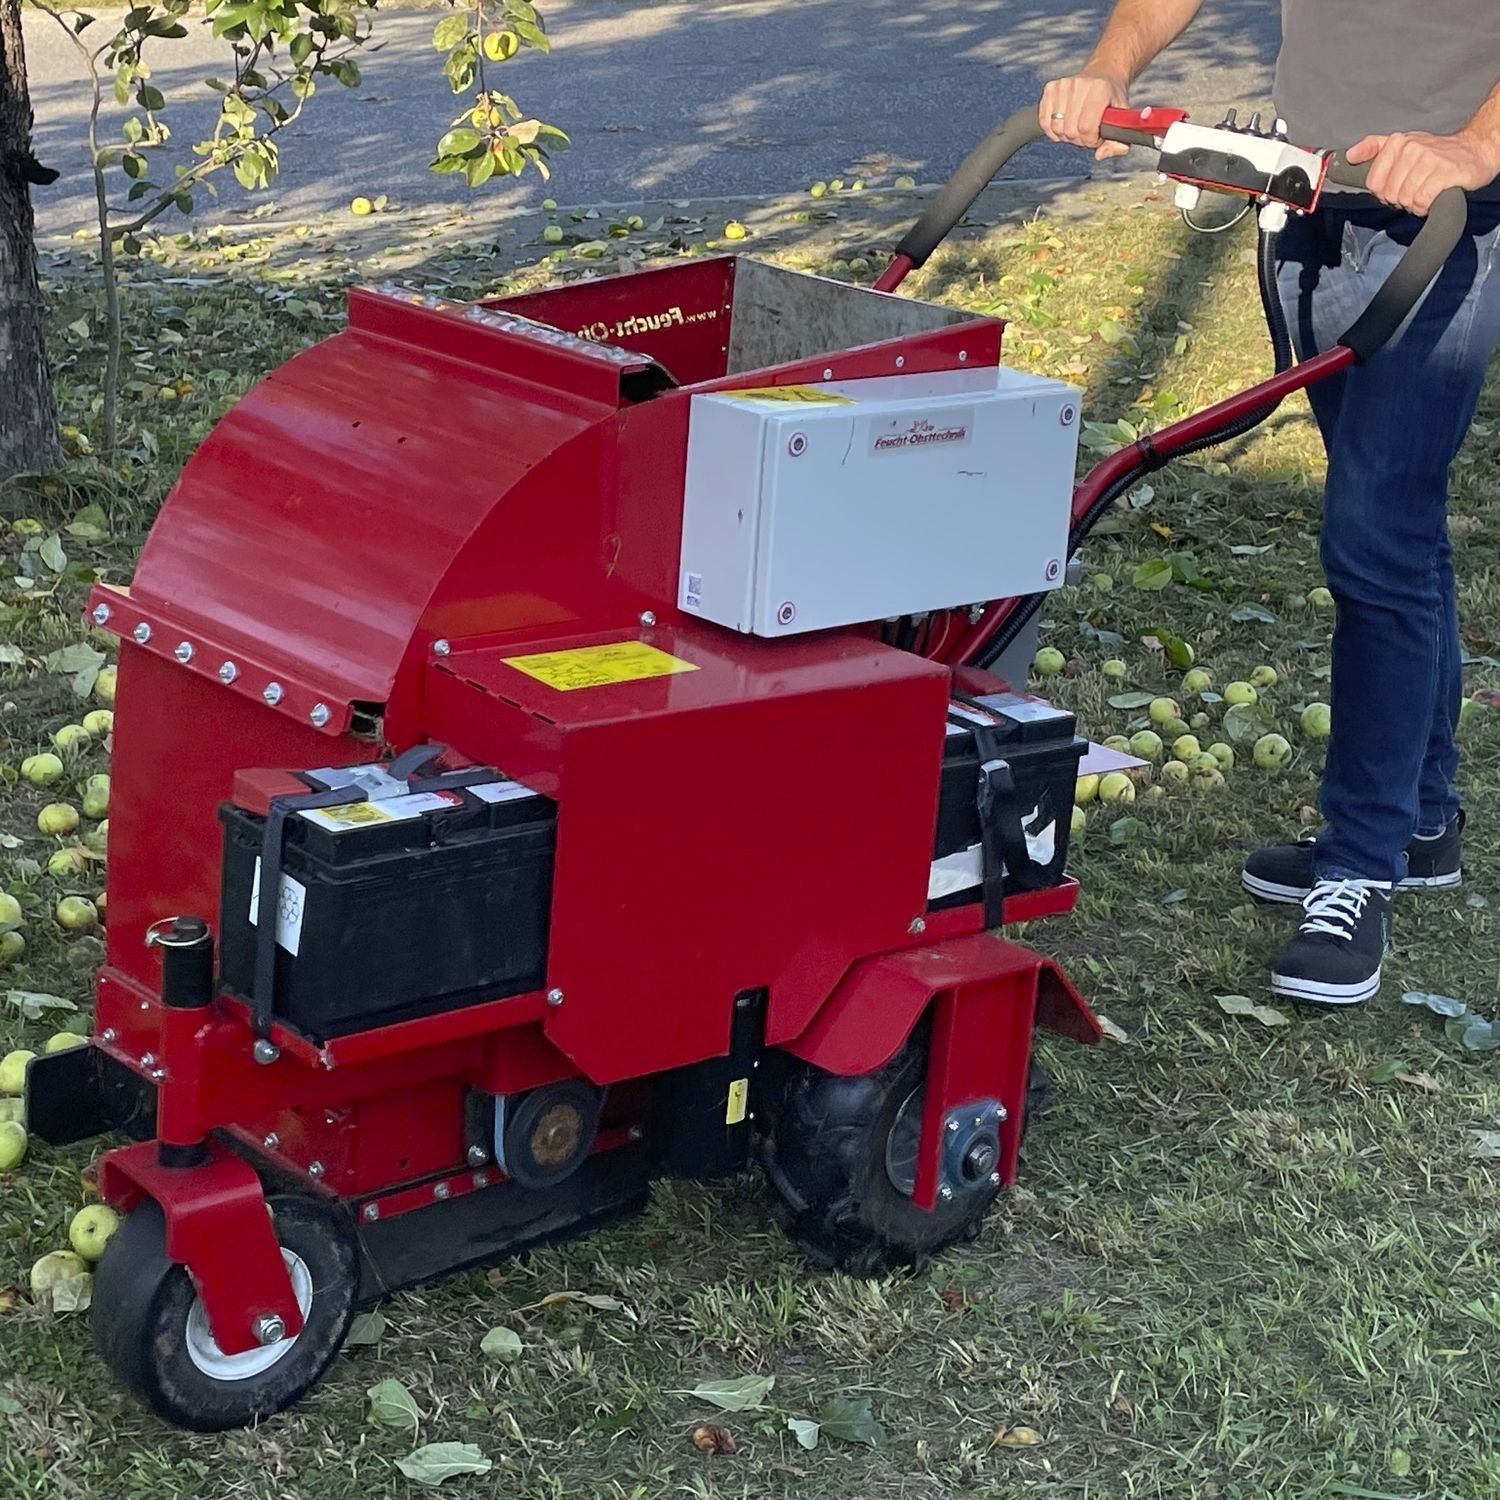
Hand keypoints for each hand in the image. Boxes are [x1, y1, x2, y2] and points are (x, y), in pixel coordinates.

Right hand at [1039, 71, 1129, 158]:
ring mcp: (1063, 85)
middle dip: (1079, 139)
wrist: (1103, 76)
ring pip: (1056, 128)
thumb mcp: (1123, 121)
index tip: (1097, 137)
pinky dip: (1053, 130)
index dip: (1091, 140)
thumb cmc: (1112, 101)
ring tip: (1076, 127)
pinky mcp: (1050, 88)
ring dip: (1066, 135)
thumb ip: (1118, 143)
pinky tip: (1064, 125)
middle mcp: (1080, 84)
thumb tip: (1099, 155)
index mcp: (1100, 89)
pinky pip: (1044, 121)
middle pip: (1070, 130)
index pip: (1086, 128)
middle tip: (1087, 132)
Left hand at [1346, 130, 1498, 214]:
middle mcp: (1412, 148)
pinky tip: (1432, 197)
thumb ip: (1375, 148)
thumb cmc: (1437, 153)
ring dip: (1414, 202)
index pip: (1373, 182)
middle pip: (1389, 193)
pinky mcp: (1443, 174)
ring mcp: (1428, 160)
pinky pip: (1421, 202)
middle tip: (1414, 189)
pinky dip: (1425, 206)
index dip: (1383, 191)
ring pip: (1404, 198)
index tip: (1397, 185)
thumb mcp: (1404, 144)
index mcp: (1398, 142)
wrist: (1474, 151)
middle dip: (1400, 198)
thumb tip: (1350, 155)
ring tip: (1425, 191)